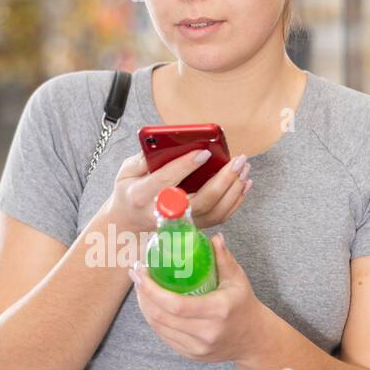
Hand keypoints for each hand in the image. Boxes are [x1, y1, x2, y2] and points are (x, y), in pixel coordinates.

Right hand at [102, 147, 250, 243]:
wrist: (128, 221)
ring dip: (234, 190)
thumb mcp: (126, 171)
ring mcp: (180, 225)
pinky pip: (219, 217)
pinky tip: (243, 183)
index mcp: (141, 196)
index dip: (186, 166)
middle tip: (238, 160)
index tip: (205, 152)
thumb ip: (144, 157)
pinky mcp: (192, 227)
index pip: (167, 180)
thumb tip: (170, 142)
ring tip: (244, 168)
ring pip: (214, 212)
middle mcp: (163, 214)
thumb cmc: (129, 190)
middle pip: (200, 201)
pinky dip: (235, 200)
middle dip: (223, 180)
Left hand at [129, 231, 268, 362]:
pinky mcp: (190, 354)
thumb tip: (212, 237)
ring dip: (144, 306)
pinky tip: (150, 304)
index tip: (141, 272)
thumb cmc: (243, 304)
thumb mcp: (237, 279)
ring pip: (158, 327)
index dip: (152, 289)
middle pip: (161, 316)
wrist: (253, 340)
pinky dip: (153, 318)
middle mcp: (206, 333)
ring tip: (141, 287)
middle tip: (137, 275)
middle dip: (143, 294)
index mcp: (217, 311)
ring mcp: (197, 347)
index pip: (176, 304)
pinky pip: (164, 336)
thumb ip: (223, 257)